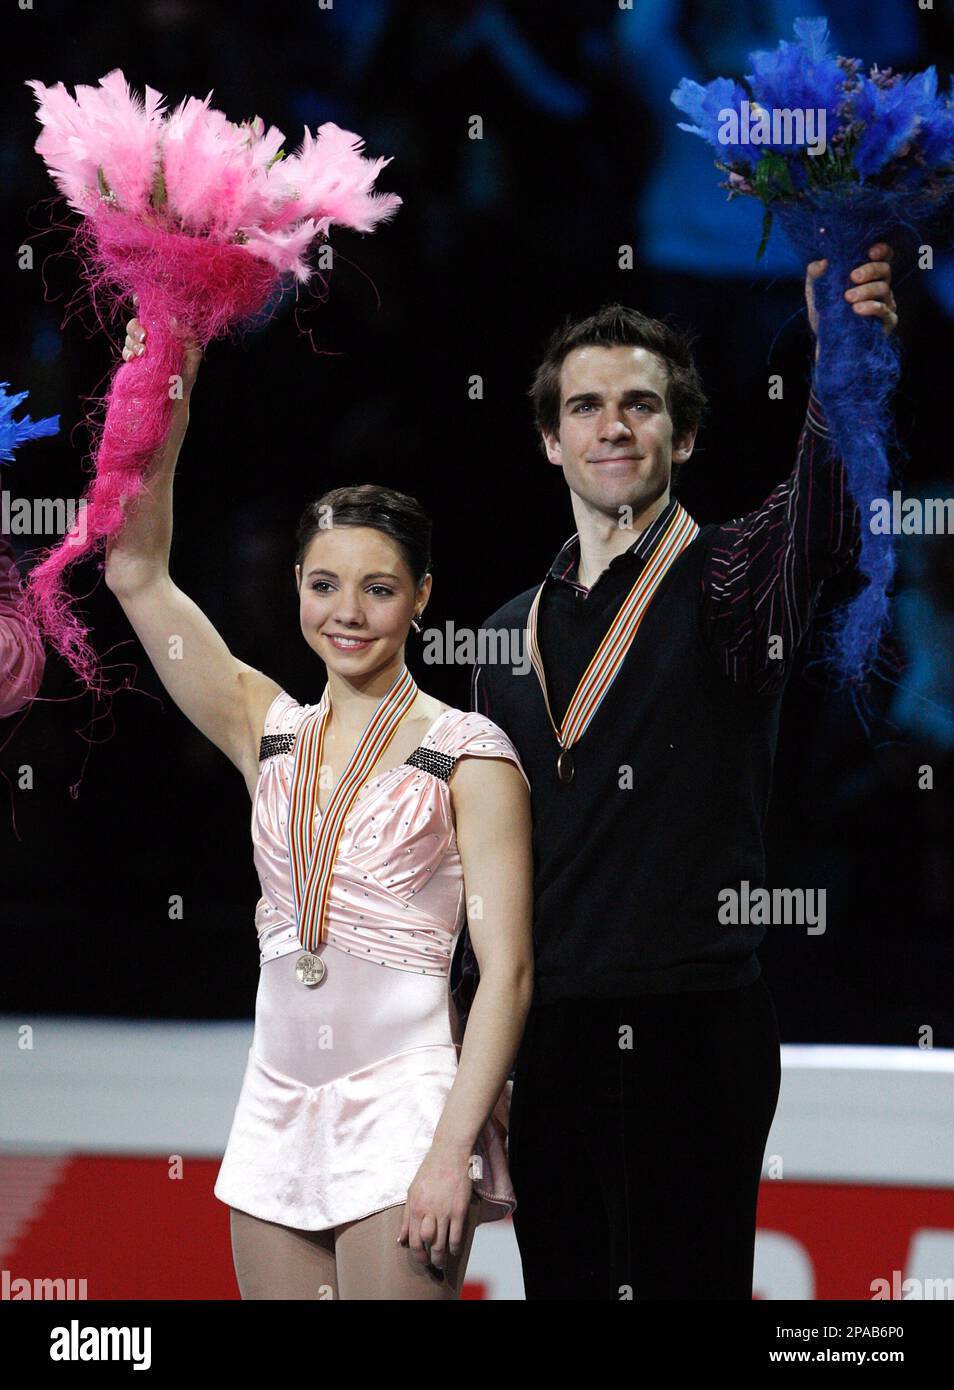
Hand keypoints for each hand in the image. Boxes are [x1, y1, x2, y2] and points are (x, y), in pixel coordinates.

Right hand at [122, 295, 202, 395]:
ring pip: (130, 334)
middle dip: (136, 327)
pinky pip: (126, 350)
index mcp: (167, 329)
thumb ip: (187, 336)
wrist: (175, 398)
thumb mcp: (193, 354)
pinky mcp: (135, 359)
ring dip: (132, 341)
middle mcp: (154, 335)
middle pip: (137, 321)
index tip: (137, 301)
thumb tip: (173, 319)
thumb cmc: (186, 374)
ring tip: (141, 353)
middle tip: (144, 338)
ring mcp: (143, 347)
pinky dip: (127, 352)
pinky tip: (133, 359)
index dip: (143, 302)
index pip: (154, 311)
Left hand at [397, 1145, 474, 1272]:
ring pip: (442, 1243)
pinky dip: (455, 1247)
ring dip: (441, 1257)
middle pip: (427, 1244)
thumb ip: (406, 1217)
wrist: (448, 1154)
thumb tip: (400, 1239)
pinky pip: (457, 1235)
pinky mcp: (459, 1209)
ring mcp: (445, 1212)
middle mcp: (429, 1212)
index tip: (420, 1260)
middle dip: (429, 1259)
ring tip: (442, 1261)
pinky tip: (454, 1250)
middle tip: (432, 1264)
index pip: (413, 1240)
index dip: (416, 1254)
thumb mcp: (412, 1192)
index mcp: (415, 1208)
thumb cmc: (429, 1172)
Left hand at [805, 242, 897, 340]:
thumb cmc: (826, 312)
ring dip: (866, 290)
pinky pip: (885, 310)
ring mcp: (886, 303)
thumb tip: (822, 262)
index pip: (883, 256)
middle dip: (870, 270)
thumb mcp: (816, 291)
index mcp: (868, 275)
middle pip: (885, 269)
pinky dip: (872, 307)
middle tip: (853, 277)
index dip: (881, 250)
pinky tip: (857, 310)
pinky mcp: (888, 321)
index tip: (870, 252)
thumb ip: (815, 274)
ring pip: (884, 289)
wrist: (828, 342)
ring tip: (848, 298)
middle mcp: (880, 286)